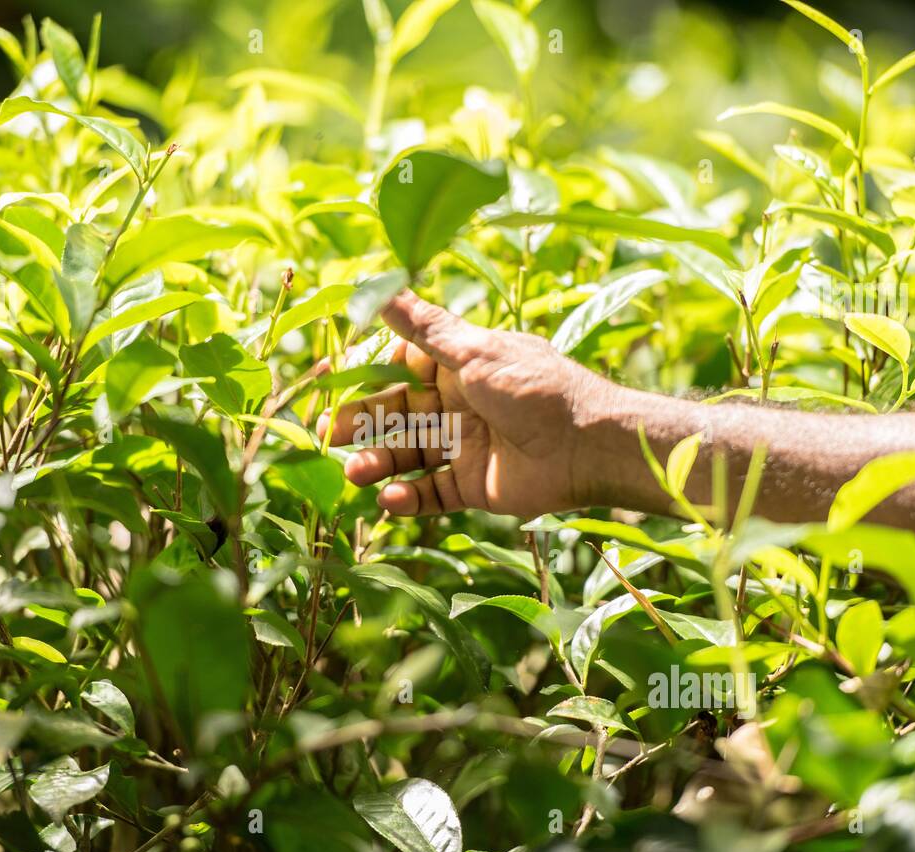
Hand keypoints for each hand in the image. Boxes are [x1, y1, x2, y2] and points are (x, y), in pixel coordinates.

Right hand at [318, 291, 615, 516]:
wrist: (587, 445)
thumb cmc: (534, 387)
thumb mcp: (475, 351)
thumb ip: (426, 328)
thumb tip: (382, 289)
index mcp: (458, 366)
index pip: (398, 368)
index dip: (363, 375)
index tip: (327, 379)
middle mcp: (457, 404)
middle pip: (396, 415)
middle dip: (361, 424)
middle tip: (327, 435)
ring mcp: (464, 446)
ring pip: (407, 456)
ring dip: (378, 463)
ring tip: (355, 473)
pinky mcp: (473, 486)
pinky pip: (430, 493)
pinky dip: (407, 498)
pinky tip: (388, 499)